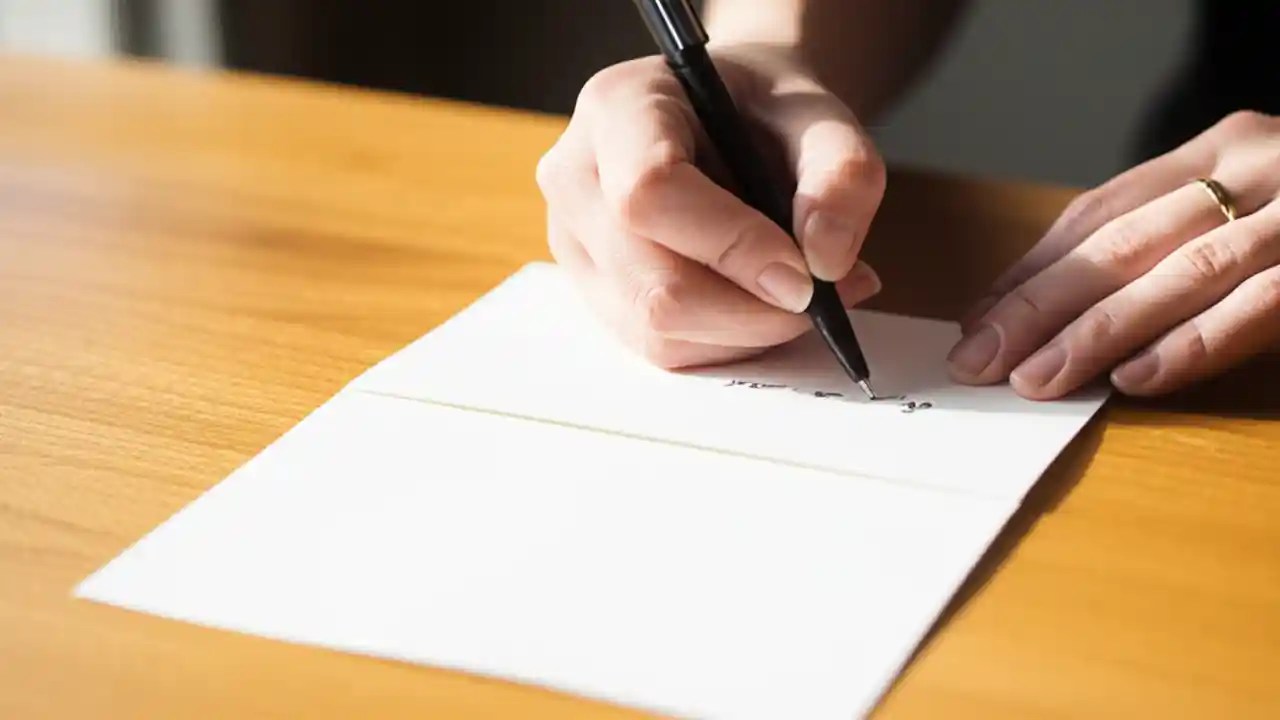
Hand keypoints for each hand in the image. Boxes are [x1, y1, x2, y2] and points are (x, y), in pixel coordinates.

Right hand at [536, 45, 885, 367]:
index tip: (805, 275)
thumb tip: (826, 263)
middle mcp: (575, 180)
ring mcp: (575, 245)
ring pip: (656, 332)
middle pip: (651, 284)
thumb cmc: (764, 111)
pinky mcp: (596, 294)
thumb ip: (842, 173)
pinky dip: (729, 342)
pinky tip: (764, 305)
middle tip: (823, 297)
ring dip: (746, 331)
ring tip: (804, 293)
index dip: (731, 245)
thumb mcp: (821, 115)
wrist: (729, 118)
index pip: (648, 194)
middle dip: (751, 310)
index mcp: (617, 108)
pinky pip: (663, 349)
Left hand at [949, 111, 1279, 398]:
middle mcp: (1252, 172)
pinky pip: (1255, 307)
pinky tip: (1133, 378)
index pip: (1099, 213)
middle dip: (1038, 309)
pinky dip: (1190, 345)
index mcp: (1217, 150)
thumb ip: (1157, 239)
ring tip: (1035, 379)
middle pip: (1122, 245)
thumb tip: (1034, 305)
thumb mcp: (1239, 204)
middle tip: (979, 361)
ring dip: (1096, 335)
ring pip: (1178, 276)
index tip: (976, 323)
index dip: (1030, 271)